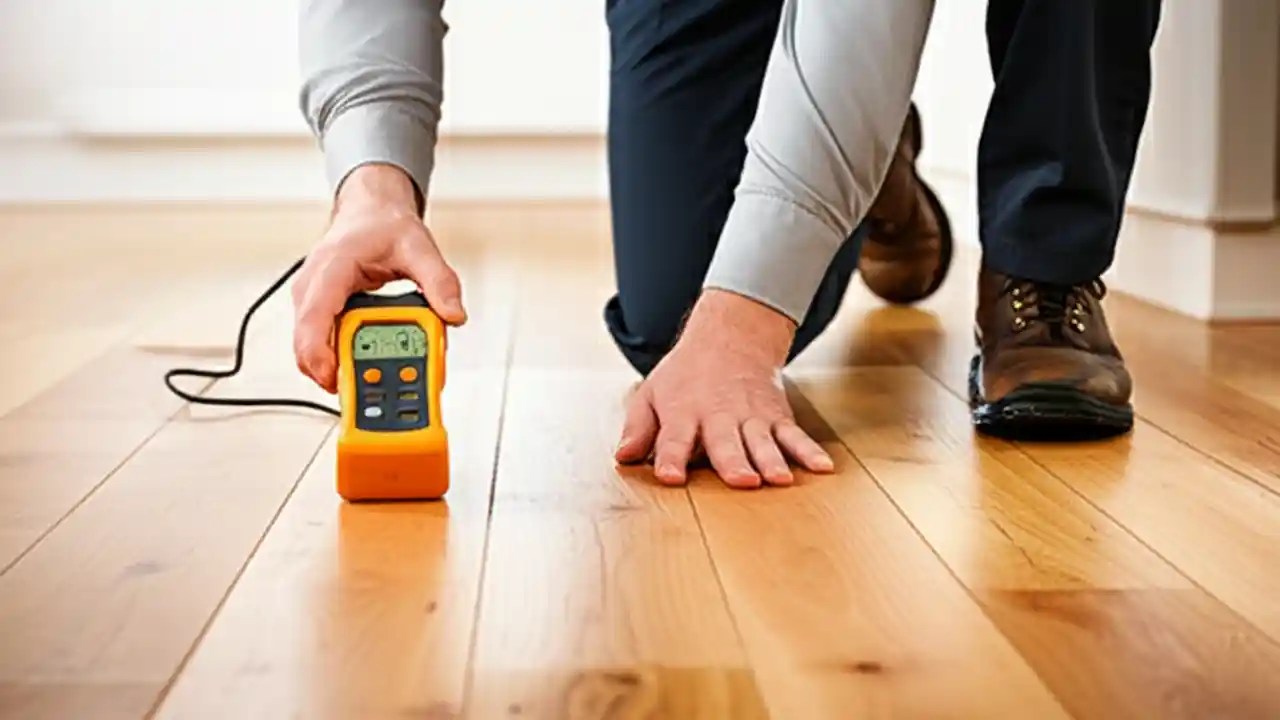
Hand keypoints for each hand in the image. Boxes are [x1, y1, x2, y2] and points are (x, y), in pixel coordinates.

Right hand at [291, 164, 465, 392]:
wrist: (371, 211)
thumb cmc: (383, 225)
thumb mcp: (420, 248)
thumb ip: (440, 281)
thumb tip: (454, 314)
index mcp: (331, 269)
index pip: (314, 319)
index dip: (320, 355)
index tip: (337, 380)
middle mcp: (313, 288)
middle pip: (310, 345)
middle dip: (340, 373)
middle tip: (376, 390)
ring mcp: (312, 302)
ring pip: (316, 350)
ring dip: (345, 368)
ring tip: (384, 376)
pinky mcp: (321, 313)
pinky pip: (326, 344)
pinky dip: (347, 358)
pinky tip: (374, 363)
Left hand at [614, 289, 834, 487]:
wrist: (730, 337)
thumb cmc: (685, 375)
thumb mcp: (652, 394)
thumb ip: (638, 428)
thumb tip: (622, 457)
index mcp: (684, 413)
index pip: (674, 439)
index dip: (671, 458)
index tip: (670, 477)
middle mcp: (719, 416)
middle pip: (725, 443)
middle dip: (734, 463)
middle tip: (742, 481)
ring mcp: (751, 417)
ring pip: (762, 442)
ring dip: (771, 460)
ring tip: (780, 480)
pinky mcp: (776, 417)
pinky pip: (794, 436)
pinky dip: (808, 451)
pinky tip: (822, 468)